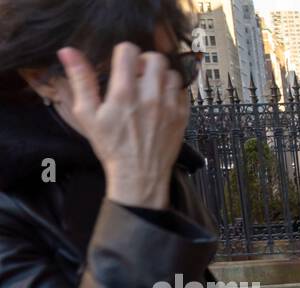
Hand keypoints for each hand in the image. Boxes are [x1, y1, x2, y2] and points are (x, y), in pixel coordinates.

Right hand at [57, 44, 188, 209]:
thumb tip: (69, 52)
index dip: (123, 53)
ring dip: (160, 75)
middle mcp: (150, 97)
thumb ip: (81, 80)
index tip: (121, 63)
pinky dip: (173, 91)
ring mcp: (169, 107)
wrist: (139, 175)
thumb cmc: (112, 147)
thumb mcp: (87, 114)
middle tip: (137, 73)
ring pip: (172, 73)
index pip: (129, 51)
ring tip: (150, 87)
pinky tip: (162, 99)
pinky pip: (183, 92)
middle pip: (155, 58)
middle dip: (144, 61)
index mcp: (124, 93)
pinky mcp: (182, 118)